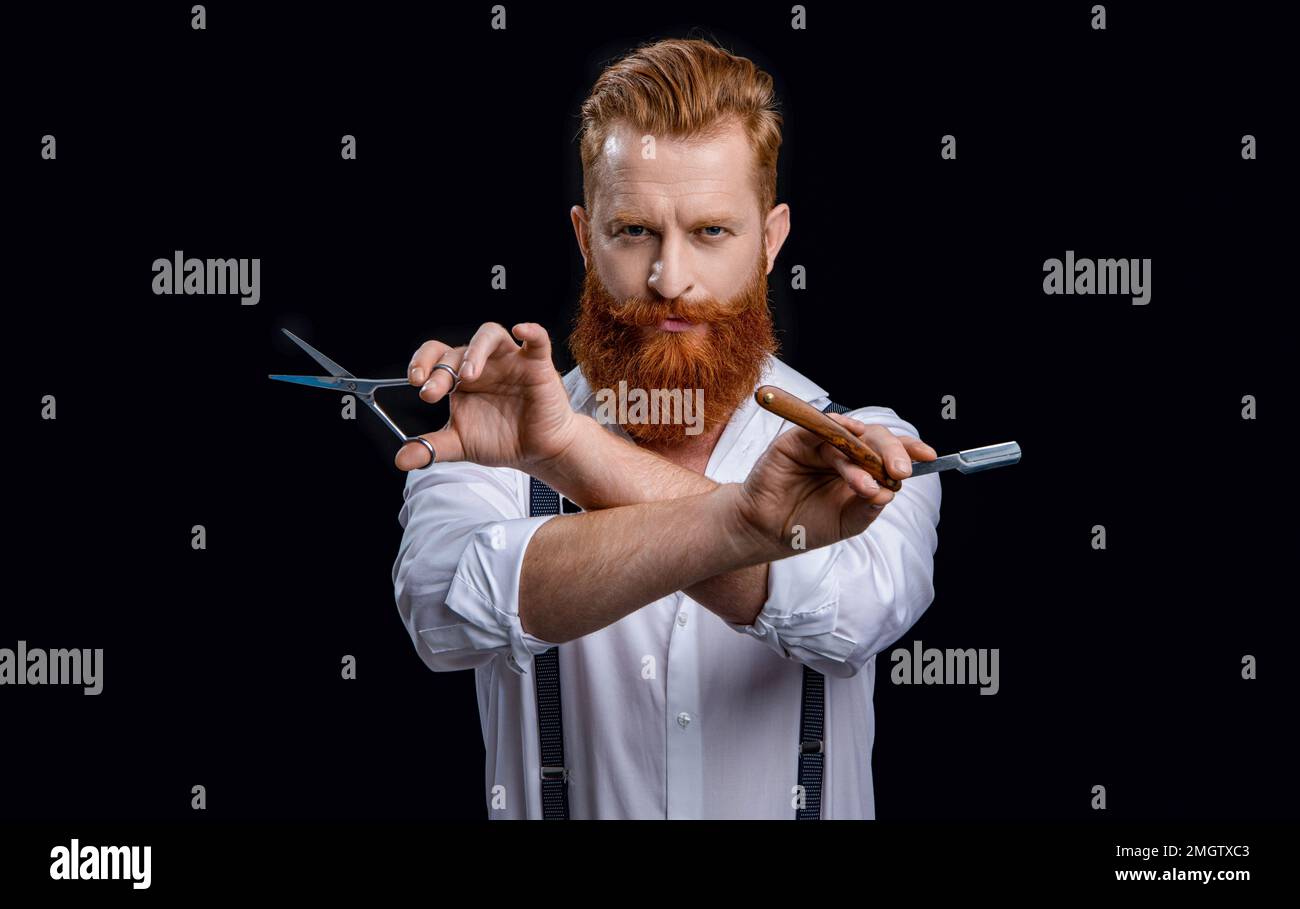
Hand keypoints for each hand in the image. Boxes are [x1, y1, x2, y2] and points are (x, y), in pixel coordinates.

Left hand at [394, 322, 580, 471]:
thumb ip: (431, 447)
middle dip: (441, 370)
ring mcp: (510, 361)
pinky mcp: (537, 366)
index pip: (436, 357)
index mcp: (461, 379)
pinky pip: (537, 341)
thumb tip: (402, 459)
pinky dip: (531, 332)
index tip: (416, 382)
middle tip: (433, 392)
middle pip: (457, 351)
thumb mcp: (460, 444)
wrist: (538, 452)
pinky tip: (521, 331)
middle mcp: (483, 365)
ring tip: (467, 374)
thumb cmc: (502, 440)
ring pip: (489, 335)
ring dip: (475, 350)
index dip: (422, 363)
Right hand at [734, 413, 937, 557]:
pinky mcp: (798, 439)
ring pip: (851, 437)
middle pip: (875, 439)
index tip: (930, 457)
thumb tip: (890, 492)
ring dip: (863, 459)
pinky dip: (837, 440)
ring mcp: (821, 444)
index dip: (909, 449)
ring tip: (866, 488)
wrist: (767, 531)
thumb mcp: (848, 522)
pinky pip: (820, 430)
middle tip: (901, 471)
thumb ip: (868, 507)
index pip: (889, 453)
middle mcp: (843, 452)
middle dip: (892, 452)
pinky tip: (849, 458)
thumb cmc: (806, 524)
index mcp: (860, 468)